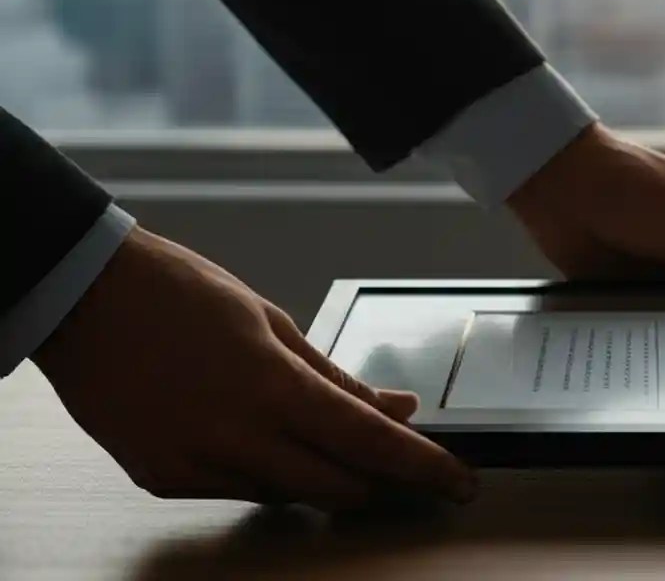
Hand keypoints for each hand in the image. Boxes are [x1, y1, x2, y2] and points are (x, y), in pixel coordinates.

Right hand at [34, 227, 474, 508]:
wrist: (82, 298)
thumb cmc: (180, 294)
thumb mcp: (274, 322)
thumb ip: (338, 379)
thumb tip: (396, 409)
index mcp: (272, 388)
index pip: (370, 445)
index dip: (423, 469)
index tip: (459, 483)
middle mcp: (234, 437)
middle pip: (337, 487)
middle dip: (376, 479)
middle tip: (395, 460)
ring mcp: (194, 465)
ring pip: (287, 494)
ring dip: (317, 473)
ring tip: (306, 428)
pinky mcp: (161, 479)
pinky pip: (235, 491)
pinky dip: (261, 470)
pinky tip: (251, 433)